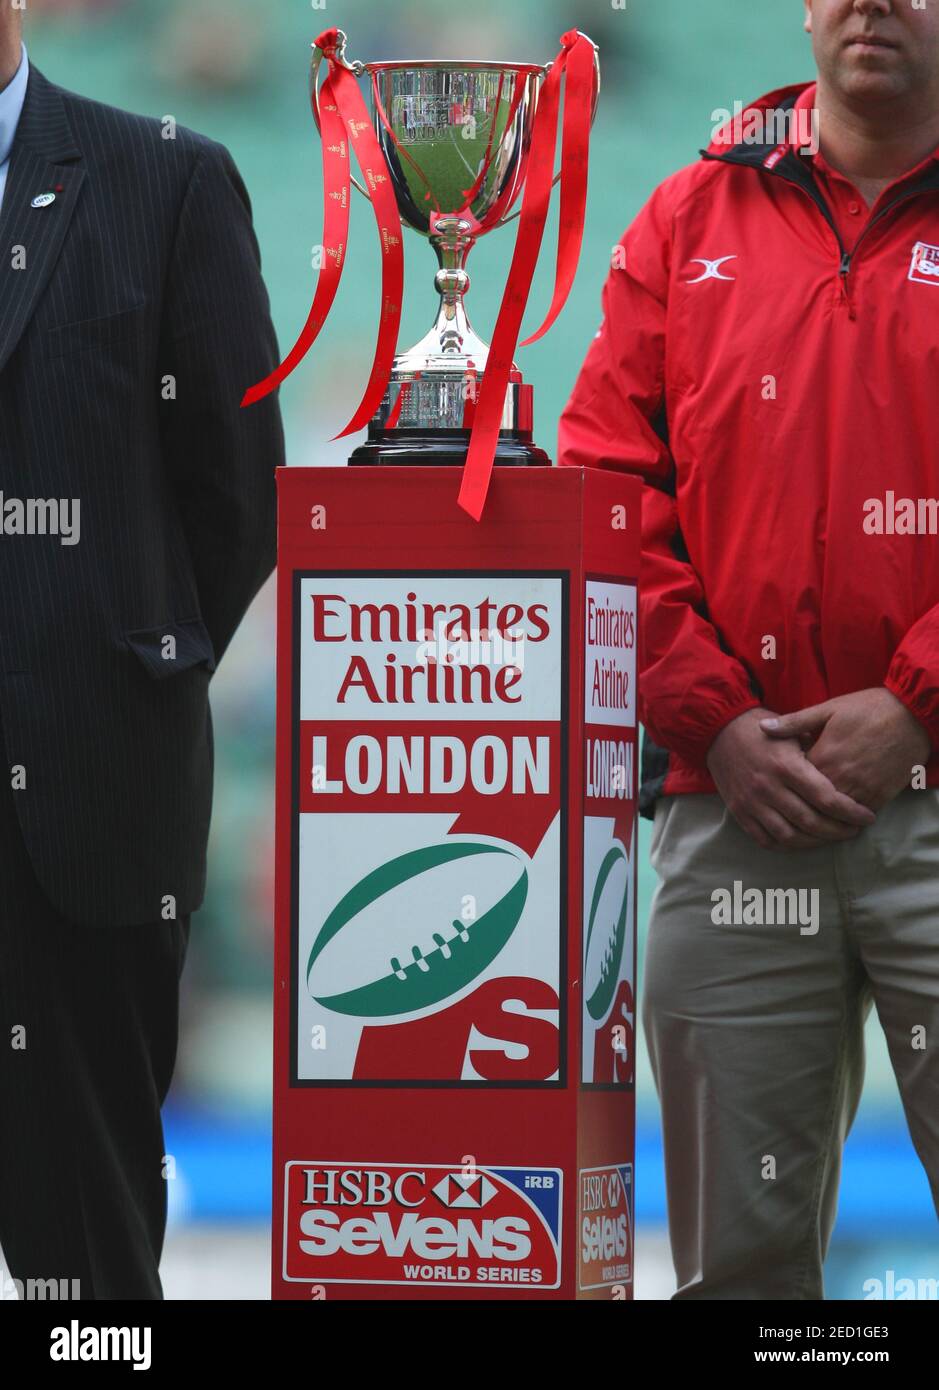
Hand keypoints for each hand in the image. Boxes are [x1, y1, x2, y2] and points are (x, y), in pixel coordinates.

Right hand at [706, 707, 875, 850]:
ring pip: (790, 836)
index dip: (851, 812)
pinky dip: (787, 844)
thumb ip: (817, 751)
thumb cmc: (761, 729)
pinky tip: (802, 840)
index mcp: (786, 766)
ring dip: (815, 842)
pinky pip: (766, 839)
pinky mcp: (739, 812)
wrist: (718, 730)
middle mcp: (769, 787)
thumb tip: (846, 772)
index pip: (826, 798)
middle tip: (854, 830)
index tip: (867, 817)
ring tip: (831, 837)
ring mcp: (752, 803)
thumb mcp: (792, 730)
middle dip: (839, 831)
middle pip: (812, 822)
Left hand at [760, 688, 931, 810]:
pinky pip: (856, 818)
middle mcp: (840, 777)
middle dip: (798, 810)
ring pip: (833, 817)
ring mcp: (861, 789)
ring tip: (808, 824)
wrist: (912, 714)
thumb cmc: (868, 708)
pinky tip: (834, 823)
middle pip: (811, 805)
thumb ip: (795, 722)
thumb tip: (763, 727)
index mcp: (823, 756)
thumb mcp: (829, 709)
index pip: (794, 783)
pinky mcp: (880, 796)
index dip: (784, 787)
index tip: (777, 788)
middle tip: (786, 813)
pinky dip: (844, 822)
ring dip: (820, 822)